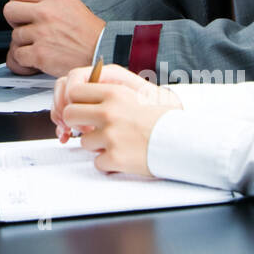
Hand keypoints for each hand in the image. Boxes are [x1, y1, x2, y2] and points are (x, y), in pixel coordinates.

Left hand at [4, 0, 105, 74]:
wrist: (103, 53)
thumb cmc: (89, 33)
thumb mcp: (70, 5)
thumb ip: (47, 2)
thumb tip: (26, 5)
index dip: (17, 3)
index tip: (22, 12)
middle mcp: (46, 13)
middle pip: (9, 10)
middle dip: (15, 22)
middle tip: (27, 29)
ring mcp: (42, 33)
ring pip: (14, 36)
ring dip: (24, 44)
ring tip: (41, 47)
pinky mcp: (40, 54)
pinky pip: (17, 56)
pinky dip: (24, 61)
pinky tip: (37, 60)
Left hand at [50, 65, 181, 174]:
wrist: (184, 142)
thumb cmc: (163, 120)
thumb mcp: (136, 94)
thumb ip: (109, 94)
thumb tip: (82, 96)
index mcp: (114, 93)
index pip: (75, 90)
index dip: (75, 101)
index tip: (82, 109)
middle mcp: (109, 112)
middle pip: (69, 114)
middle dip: (76, 124)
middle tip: (90, 129)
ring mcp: (111, 135)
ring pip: (84, 142)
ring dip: (97, 146)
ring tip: (119, 144)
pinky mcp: (115, 157)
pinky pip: (98, 162)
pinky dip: (108, 163)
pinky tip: (125, 156)